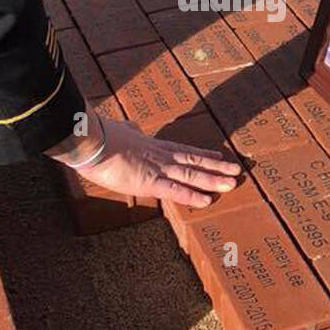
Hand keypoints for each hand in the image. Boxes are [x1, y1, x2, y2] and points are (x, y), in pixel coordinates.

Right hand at [61, 118, 241, 208]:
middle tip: (236, 170)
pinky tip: (207, 201)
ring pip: (192, 174)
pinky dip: (192, 196)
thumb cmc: (101, 136)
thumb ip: (130, 131)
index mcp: (154, 146)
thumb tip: (131, 127)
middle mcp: (161, 156)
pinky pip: (175, 191)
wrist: (93, 141)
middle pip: (195, 161)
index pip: (184, 150)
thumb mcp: (121, 130)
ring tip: (232, 182)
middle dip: (217, 168)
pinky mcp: (150, 182)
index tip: (218, 157)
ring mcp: (158, 169)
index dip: (203, 155)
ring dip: (213, 180)